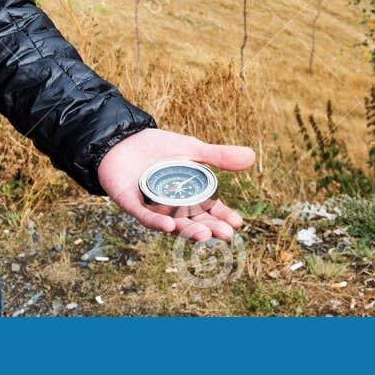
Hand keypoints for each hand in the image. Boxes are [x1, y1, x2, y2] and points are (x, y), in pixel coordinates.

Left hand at [97, 128, 254, 241]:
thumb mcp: (191, 149)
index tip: (237, 223)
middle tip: (225, 234)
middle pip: (193, 222)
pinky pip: (144, 216)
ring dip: (188, 230)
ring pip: (172, 223)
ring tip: (204, 235)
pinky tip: (168, 226)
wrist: (122, 138)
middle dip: (209, 229)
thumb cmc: (157, 148)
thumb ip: (218, 156)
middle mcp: (172, 207)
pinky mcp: (130, 203)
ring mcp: (152, 207)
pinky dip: (156, 222)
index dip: (223, 218)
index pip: (210, 211)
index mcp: (188, 196)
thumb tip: (252, 156)